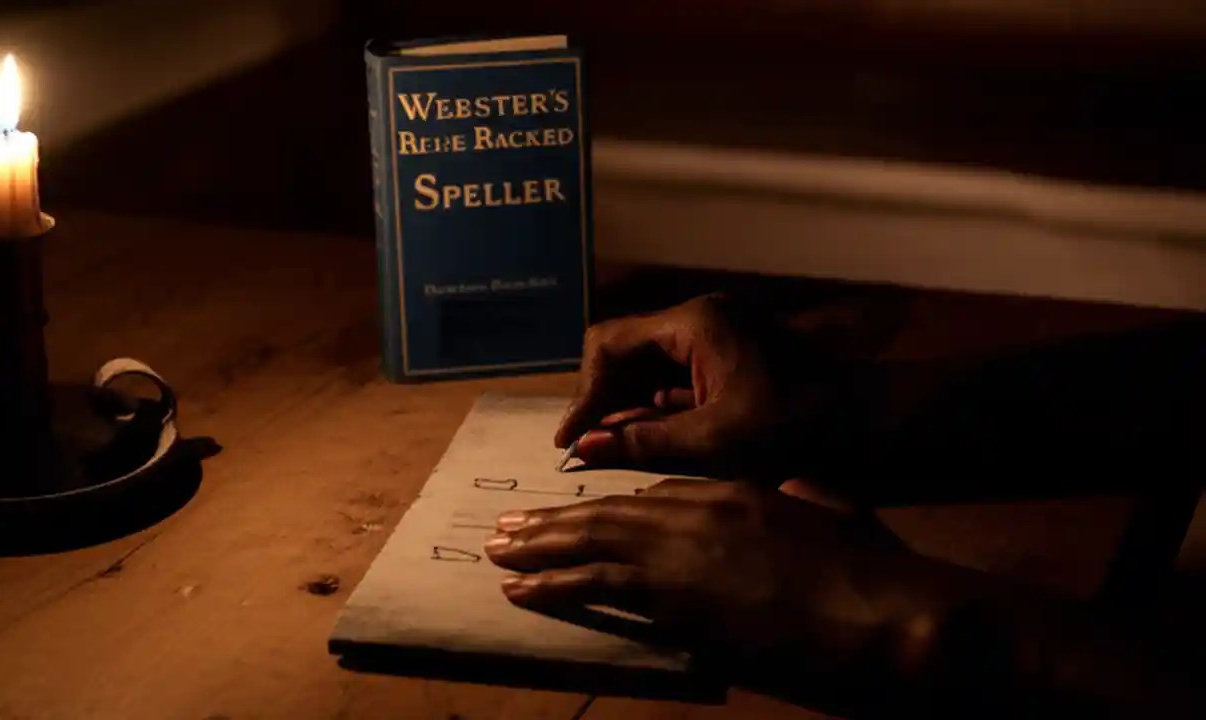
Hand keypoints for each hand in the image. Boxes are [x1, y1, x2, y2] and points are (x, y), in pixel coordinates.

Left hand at [483, 479, 938, 682]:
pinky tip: (522, 589)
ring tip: (497, 552)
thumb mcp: (831, 517)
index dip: (605, 507)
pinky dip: (554, 584)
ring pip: (593, 541)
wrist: (887, 613)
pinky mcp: (677, 597)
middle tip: (507, 528)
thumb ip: (799, 502)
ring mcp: (684, 551)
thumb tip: (792, 497)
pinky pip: (600, 585)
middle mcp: (698, 511)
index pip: (653, 496)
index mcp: (734, 489)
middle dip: (553, 521)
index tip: (573, 514)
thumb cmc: (874, 569)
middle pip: (608, 511)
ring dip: (539, 547)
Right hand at [559, 294, 858, 475]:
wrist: (872, 420)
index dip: (584, 392)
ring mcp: (718, 334)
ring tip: (608, 447)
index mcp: (695, 323)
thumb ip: (644, 441)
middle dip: (601, 397)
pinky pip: (675, 374)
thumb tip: (585, 446)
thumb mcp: (715, 441)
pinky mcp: (731, 356)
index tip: (570, 438)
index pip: (611, 344)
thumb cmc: (798, 427)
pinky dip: (655, 404)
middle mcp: (701, 317)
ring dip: (626, 403)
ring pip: (649, 363)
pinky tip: (645, 438)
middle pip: (626, 349)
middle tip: (585, 444)